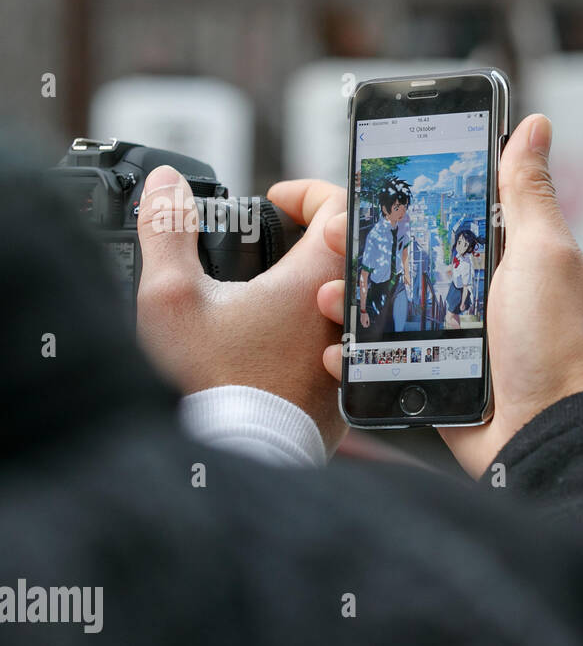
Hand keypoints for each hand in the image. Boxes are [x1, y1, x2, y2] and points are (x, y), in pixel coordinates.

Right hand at [135, 168, 346, 451]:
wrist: (232, 461)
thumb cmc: (208, 385)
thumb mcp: (172, 298)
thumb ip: (169, 230)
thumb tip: (167, 183)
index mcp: (320, 280)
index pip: (341, 208)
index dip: (307, 193)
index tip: (276, 201)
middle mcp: (350, 315)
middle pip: (352, 254)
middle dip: (317, 235)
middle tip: (280, 239)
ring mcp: (353, 355)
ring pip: (352, 300)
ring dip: (319, 283)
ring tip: (278, 286)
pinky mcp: (346, 391)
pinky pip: (346, 343)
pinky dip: (319, 328)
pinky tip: (284, 335)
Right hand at [317, 114, 582, 475]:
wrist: (552, 434)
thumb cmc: (560, 343)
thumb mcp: (544, 253)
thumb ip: (528, 193)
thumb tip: (535, 125)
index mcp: (514, 260)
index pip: (457, 214)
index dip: (414, 199)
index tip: (372, 182)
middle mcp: (486, 299)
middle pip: (415, 262)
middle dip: (371, 249)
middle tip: (336, 236)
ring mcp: (462, 344)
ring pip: (394, 312)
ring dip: (355, 301)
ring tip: (329, 293)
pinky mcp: (441, 385)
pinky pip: (390, 366)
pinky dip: (360, 359)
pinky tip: (338, 348)